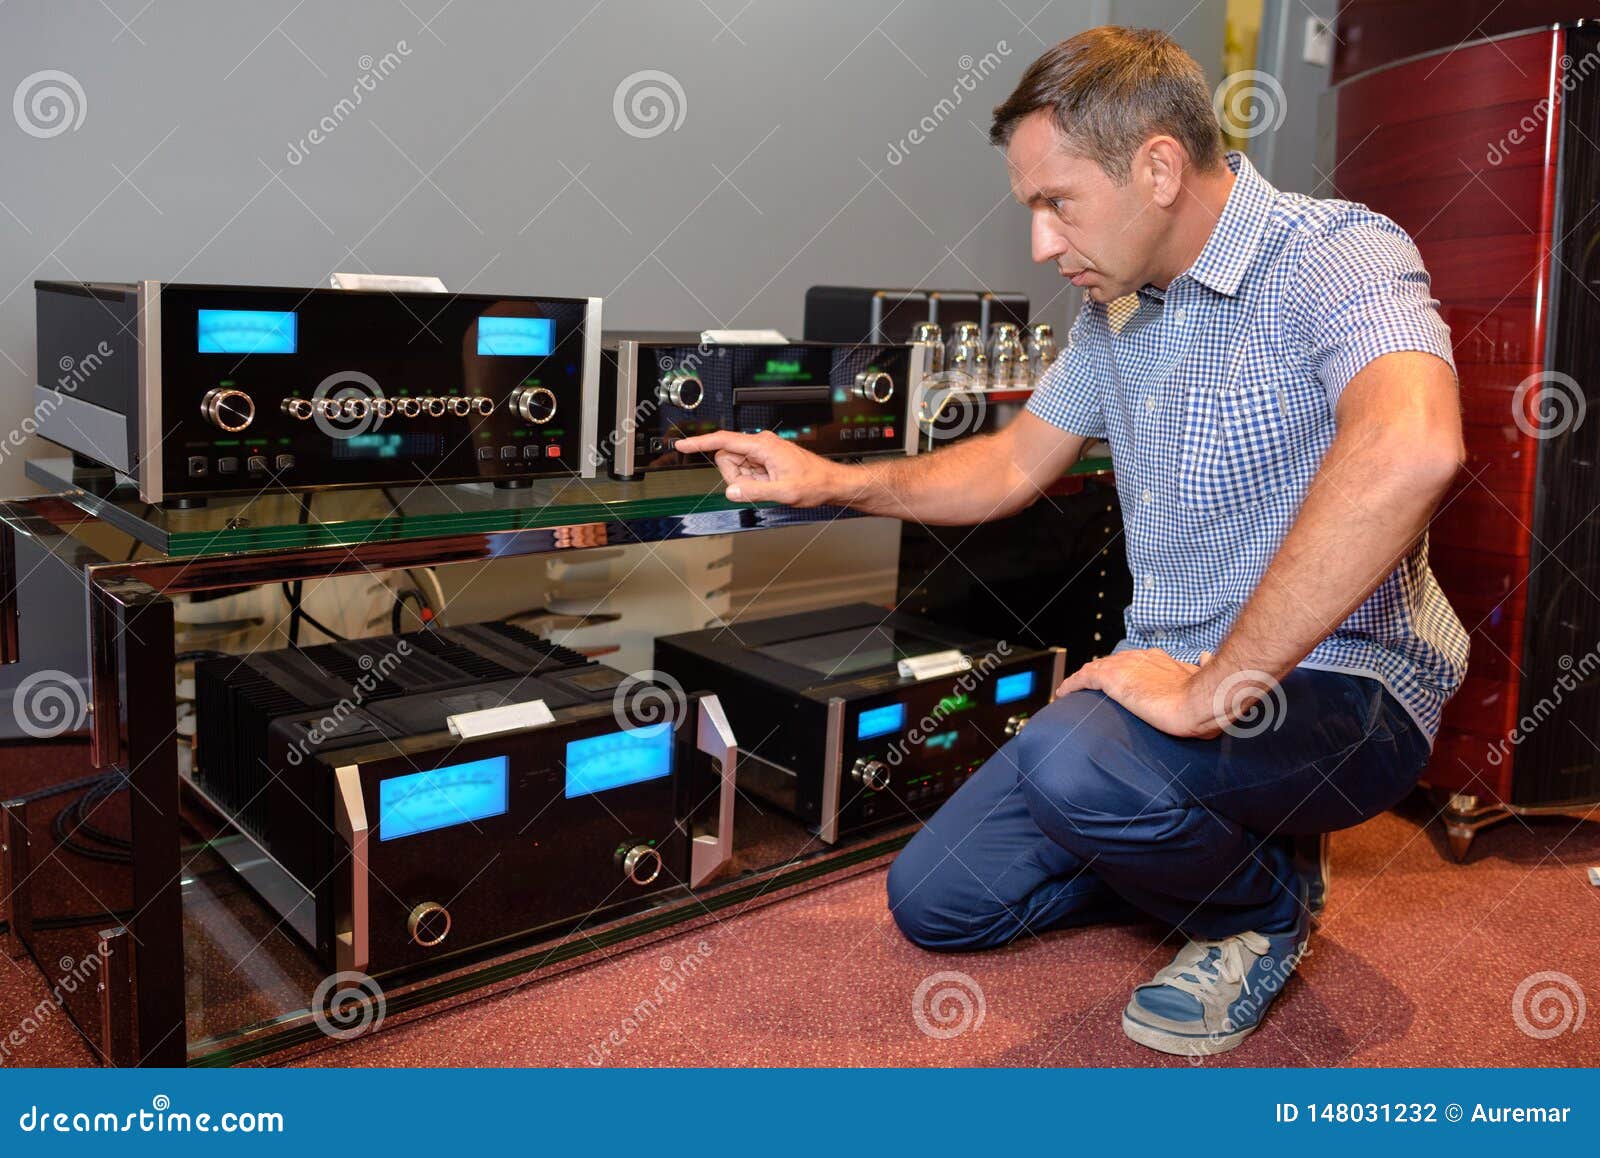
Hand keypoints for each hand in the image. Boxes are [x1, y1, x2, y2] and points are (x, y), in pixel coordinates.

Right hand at [670, 429, 846, 505]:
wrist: (830, 482)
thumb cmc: (814, 482)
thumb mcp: (784, 492)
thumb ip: (754, 491)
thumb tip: (731, 491)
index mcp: (763, 445)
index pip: (723, 441)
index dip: (700, 443)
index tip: (682, 446)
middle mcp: (761, 444)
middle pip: (726, 458)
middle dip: (734, 476)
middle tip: (758, 486)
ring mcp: (762, 451)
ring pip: (735, 466)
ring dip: (746, 480)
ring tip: (769, 485)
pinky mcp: (764, 459)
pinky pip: (747, 471)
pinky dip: (753, 481)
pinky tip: (770, 484)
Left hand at [1055, 648, 1221, 738]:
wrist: (1201, 701)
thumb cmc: (1207, 698)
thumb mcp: (1204, 680)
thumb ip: (1201, 669)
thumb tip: (1206, 656)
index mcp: (1161, 660)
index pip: (1134, 663)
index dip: (1123, 671)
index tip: (1118, 681)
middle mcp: (1141, 659)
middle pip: (1112, 664)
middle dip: (1099, 675)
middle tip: (1088, 688)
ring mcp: (1126, 667)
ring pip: (1094, 669)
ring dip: (1081, 680)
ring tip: (1072, 691)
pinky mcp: (1112, 678)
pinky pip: (1083, 678)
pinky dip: (1071, 685)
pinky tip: (1063, 694)